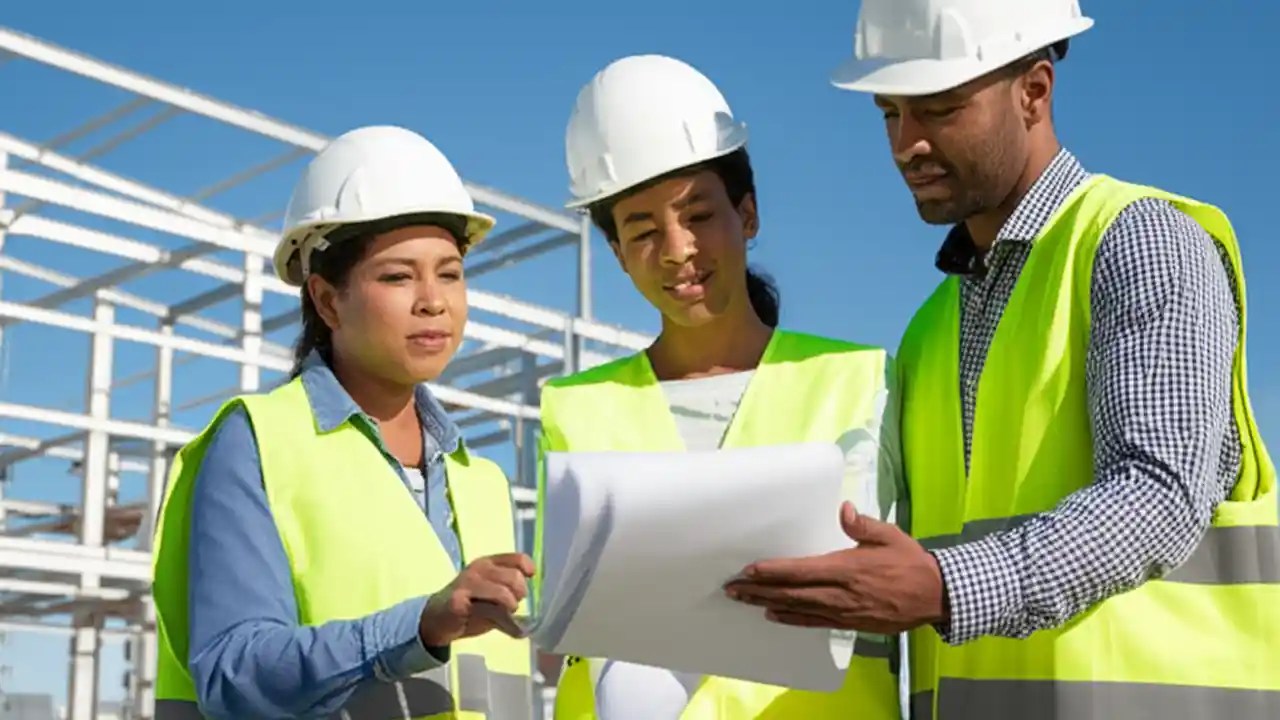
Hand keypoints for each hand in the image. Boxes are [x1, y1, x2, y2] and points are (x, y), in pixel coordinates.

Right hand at [419, 552, 534, 647]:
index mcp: (487, 563)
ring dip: (512, 608)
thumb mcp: (490, 593)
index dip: (527, 568)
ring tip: (509, 615)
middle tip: (514, 605)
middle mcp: (478, 569)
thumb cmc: (468, 605)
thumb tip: (534, 598)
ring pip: (503, 594)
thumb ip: (509, 590)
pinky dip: (507, 625)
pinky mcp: (460, 602)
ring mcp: (467, 584)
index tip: (529, 579)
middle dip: (520, 594)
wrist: (434, 618)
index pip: (516, 558)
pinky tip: (515, 632)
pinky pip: (491, 612)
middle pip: (513, 577)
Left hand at [723, 501, 946, 633]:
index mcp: (847, 568)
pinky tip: (774, 615)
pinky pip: (814, 622)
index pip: (801, 570)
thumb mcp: (889, 536)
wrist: (935, 597)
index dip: (774, 571)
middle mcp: (841, 592)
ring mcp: (844, 611)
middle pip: (792, 593)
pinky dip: (791, 619)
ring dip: (768, 604)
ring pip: (798, 609)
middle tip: (733, 588)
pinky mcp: (849, 623)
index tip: (751, 570)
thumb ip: (862, 525)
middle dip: (760, 590)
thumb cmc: (910, 562)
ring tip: (744, 600)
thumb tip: (843, 509)